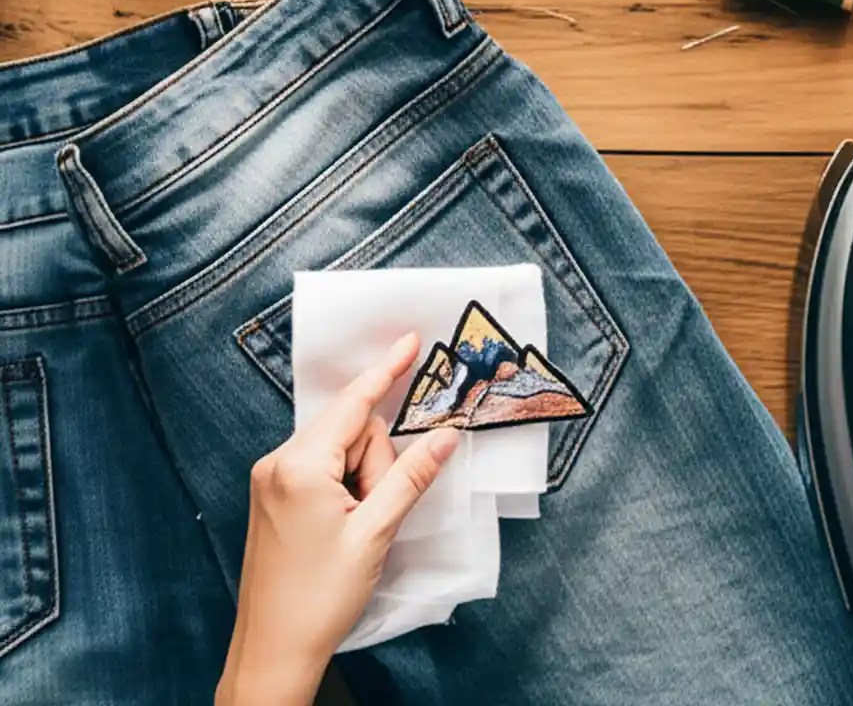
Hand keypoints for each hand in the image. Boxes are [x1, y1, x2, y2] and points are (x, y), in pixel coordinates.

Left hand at [216, 333, 460, 705]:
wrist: (273, 649)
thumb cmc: (319, 598)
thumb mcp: (374, 534)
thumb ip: (411, 477)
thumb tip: (445, 434)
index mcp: (299, 466)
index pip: (353, 406)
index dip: (385, 372)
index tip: (408, 340)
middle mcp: (277, 463)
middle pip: (350, 431)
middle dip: (376, 463)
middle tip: (375, 513)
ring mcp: (271, 481)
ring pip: (339, 452)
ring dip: (362, 481)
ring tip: (356, 530)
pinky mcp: (273, 498)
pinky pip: (323, 470)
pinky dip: (347, 487)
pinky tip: (348, 522)